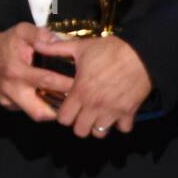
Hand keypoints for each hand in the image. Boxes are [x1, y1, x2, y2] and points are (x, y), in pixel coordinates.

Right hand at [0, 23, 74, 121]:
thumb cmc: (6, 42)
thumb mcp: (21, 31)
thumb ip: (40, 34)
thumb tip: (59, 41)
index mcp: (17, 71)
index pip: (47, 81)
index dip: (67, 85)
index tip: (85, 86)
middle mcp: (12, 90)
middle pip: (40, 112)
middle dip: (60, 111)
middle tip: (77, 104)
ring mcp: (9, 100)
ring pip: (35, 115)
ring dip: (52, 112)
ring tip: (68, 104)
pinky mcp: (8, 105)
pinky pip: (28, 111)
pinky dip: (41, 107)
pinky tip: (51, 99)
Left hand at [32, 34, 152, 137]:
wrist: (141, 54)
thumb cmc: (108, 50)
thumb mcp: (80, 47)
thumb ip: (56, 49)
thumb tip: (36, 43)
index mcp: (80, 92)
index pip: (63, 118)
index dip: (62, 116)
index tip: (66, 108)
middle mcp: (94, 105)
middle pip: (80, 131)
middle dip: (78, 125)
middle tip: (81, 115)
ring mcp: (112, 111)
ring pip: (100, 134)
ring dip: (97, 127)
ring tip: (97, 116)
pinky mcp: (129, 112)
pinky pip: (123, 129)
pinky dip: (119, 125)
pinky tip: (116, 115)